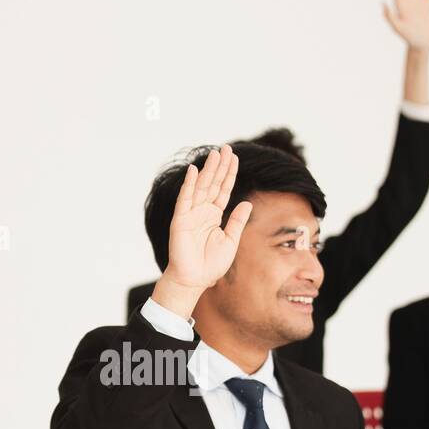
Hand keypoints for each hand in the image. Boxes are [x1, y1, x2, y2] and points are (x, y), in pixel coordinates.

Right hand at [155, 145, 252, 315]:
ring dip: (208, 170)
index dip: (229, 174)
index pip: (223, 190)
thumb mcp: (231, 241)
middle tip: (226, 148)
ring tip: (215, 153)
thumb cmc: (211, 265)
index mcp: (214, 215)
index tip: (234, 158)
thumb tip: (248, 202)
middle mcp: (202, 211)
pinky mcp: (180, 220)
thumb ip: (237, 221)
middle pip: (213, 184)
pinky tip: (195, 170)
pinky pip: (185, 199)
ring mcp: (191, 214)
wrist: (195, 280)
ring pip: (201, 187)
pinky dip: (189, 185)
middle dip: (220, 166)